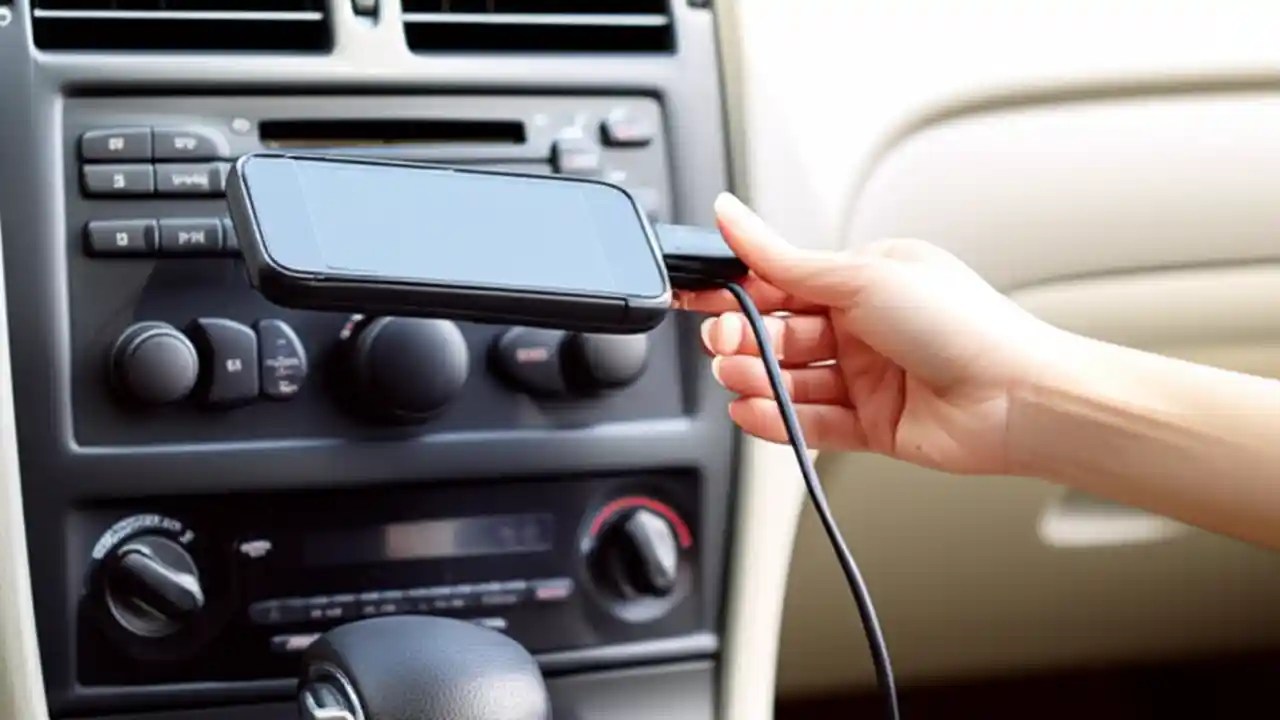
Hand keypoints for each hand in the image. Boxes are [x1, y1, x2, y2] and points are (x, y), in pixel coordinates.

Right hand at [676, 193, 1068, 474]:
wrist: (1018, 399)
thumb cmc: (962, 326)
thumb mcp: (860, 276)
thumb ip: (781, 258)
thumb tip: (730, 214)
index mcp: (864, 279)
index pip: (782, 281)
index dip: (737, 292)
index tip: (698, 298)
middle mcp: (864, 327)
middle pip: (780, 333)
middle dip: (745, 337)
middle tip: (724, 342)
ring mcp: (868, 377)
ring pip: (791, 378)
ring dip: (756, 377)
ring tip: (737, 376)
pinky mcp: (872, 424)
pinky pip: (810, 421)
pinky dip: (777, 418)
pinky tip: (752, 410)